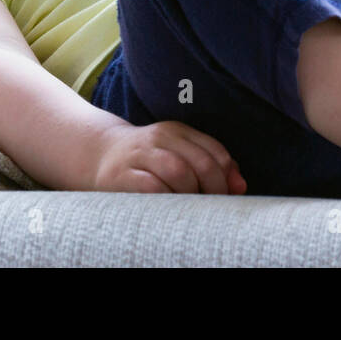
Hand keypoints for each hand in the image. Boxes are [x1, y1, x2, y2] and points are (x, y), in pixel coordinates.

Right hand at [90, 121, 246, 194]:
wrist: (99, 155)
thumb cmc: (149, 160)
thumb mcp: (178, 153)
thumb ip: (211, 166)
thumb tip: (241, 185)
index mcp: (177, 131)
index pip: (214, 151)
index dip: (227, 176)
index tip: (228, 196)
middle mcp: (159, 137)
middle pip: (201, 162)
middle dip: (214, 189)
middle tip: (214, 208)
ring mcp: (140, 155)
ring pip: (178, 172)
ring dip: (192, 194)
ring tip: (192, 208)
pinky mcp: (122, 175)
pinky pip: (152, 188)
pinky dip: (167, 199)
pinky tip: (170, 208)